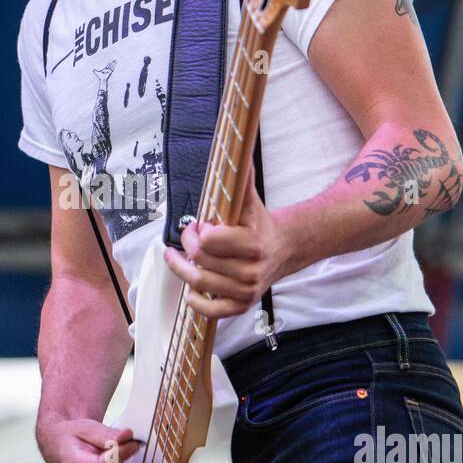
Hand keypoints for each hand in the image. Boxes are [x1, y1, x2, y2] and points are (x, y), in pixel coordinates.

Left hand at [162, 156, 288, 317]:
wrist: (284, 249)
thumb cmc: (259, 224)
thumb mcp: (250, 201)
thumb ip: (240, 179)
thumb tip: (237, 151)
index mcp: (254, 244)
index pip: (210, 241)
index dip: (199, 230)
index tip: (200, 224)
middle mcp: (252, 271)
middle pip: (201, 261)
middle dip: (189, 245)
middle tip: (189, 237)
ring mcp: (247, 290)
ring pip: (200, 284)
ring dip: (183, 270)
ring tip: (179, 258)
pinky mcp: (241, 305)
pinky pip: (211, 311)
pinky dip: (196, 301)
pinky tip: (192, 288)